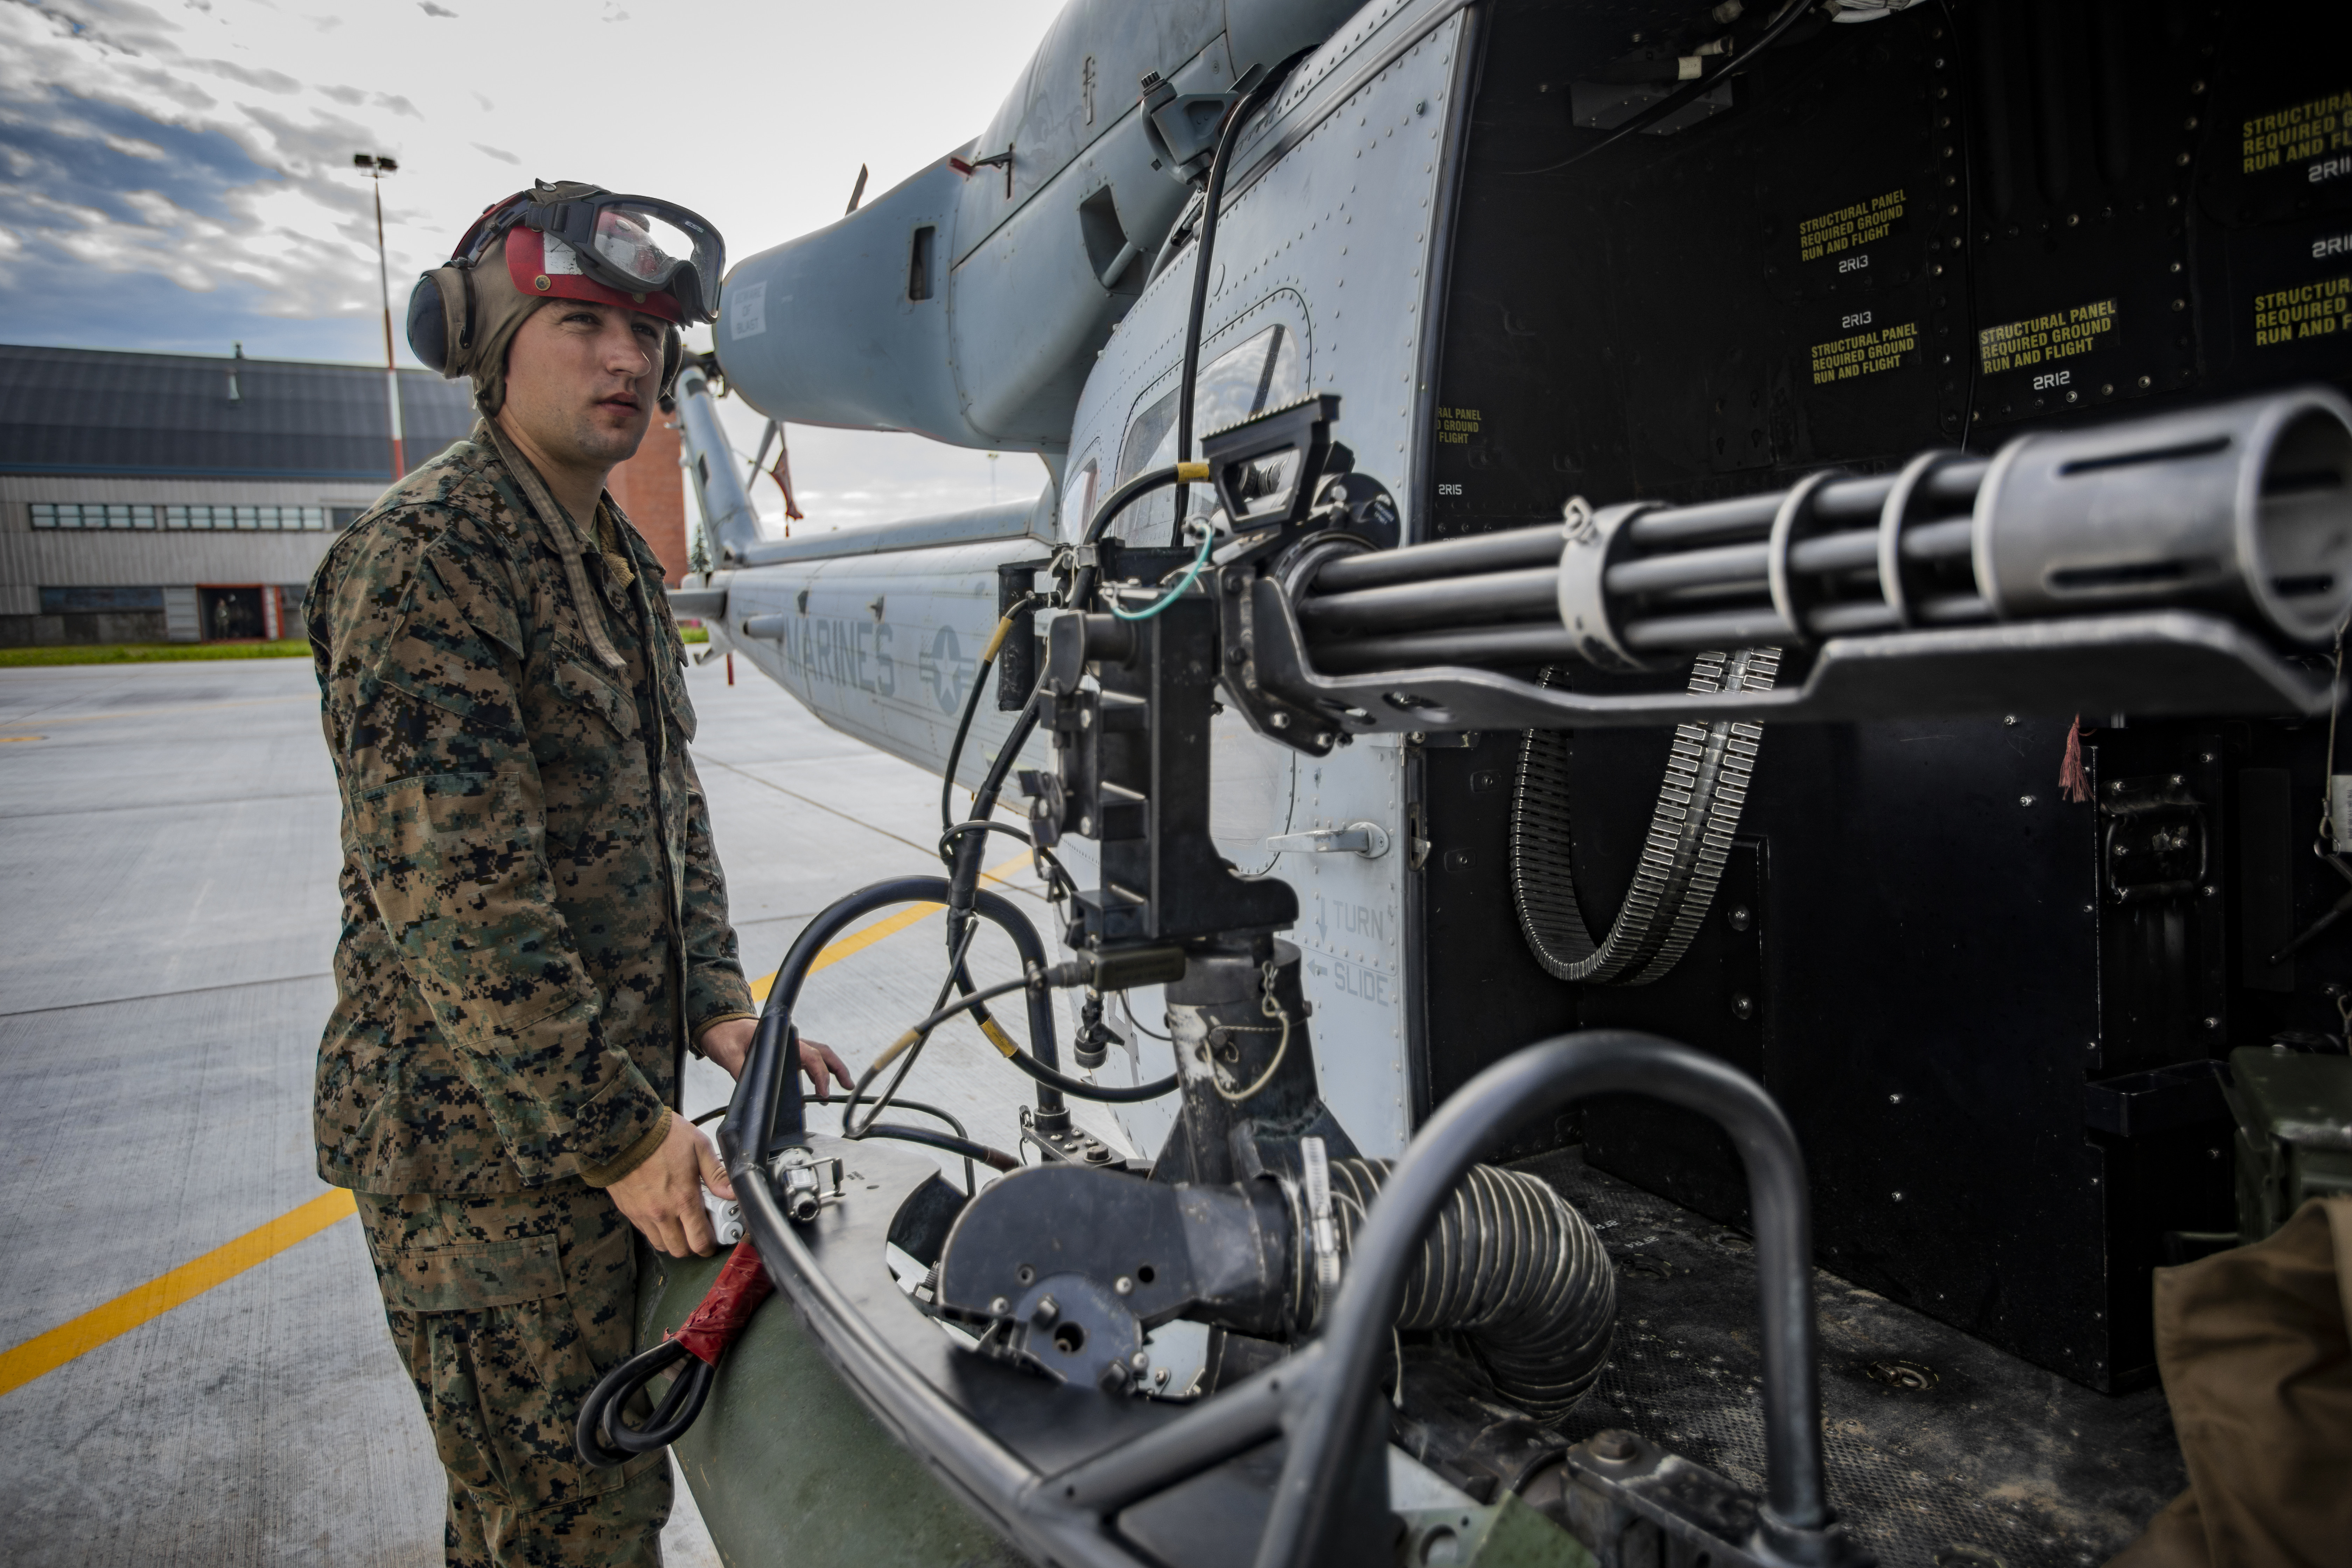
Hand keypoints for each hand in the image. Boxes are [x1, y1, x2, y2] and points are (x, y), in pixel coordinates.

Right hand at [606, 1114, 731, 1257]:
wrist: (623, 1131)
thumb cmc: (662, 1136)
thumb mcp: (698, 1147)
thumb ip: (717, 1174)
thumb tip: (732, 1193)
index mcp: (683, 1199)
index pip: (699, 1241)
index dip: (710, 1246)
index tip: (715, 1238)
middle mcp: (662, 1212)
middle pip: (680, 1250)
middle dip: (692, 1246)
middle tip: (699, 1230)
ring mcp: (643, 1214)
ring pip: (661, 1244)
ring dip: (673, 1240)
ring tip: (681, 1222)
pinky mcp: (629, 1210)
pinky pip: (645, 1232)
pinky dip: (656, 1230)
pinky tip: (663, 1213)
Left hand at [695, 1018, 850, 1099]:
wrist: (718, 1025)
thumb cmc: (723, 1034)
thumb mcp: (728, 1052)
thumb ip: (740, 1069)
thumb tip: (755, 1088)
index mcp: (779, 1037)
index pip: (809, 1055)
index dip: (820, 1074)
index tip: (823, 1093)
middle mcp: (787, 1040)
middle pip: (821, 1052)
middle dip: (837, 1068)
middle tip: (847, 1086)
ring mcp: (787, 1045)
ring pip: (817, 1054)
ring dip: (831, 1069)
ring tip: (842, 1085)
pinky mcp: (783, 1052)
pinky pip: (805, 1060)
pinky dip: (816, 1071)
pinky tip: (816, 1085)